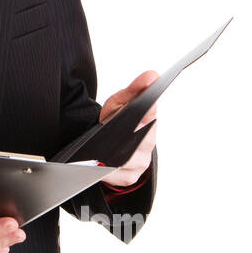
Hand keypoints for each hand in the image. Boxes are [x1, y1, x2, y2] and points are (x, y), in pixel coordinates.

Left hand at [98, 70, 158, 186]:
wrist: (105, 144)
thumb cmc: (114, 121)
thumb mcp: (119, 102)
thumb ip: (134, 89)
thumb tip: (152, 75)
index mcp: (149, 122)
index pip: (151, 114)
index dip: (147, 113)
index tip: (140, 113)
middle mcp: (148, 144)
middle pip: (140, 141)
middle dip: (125, 137)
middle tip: (110, 133)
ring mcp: (141, 162)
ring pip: (129, 160)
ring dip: (114, 155)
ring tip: (99, 151)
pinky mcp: (130, 177)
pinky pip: (120, 175)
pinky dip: (107, 171)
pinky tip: (98, 165)